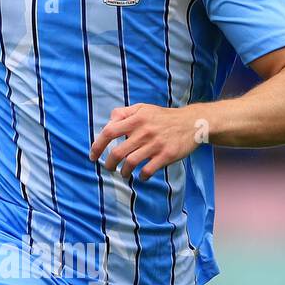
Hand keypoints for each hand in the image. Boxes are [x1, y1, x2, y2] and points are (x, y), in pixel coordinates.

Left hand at [89, 103, 210, 180]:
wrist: (192, 123)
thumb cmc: (163, 117)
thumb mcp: (143, 108)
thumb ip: (124, 113)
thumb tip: (108, 122)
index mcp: (136, 119)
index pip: (109, 132)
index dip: (97, 145)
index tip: (93, 156)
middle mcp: (144, 131)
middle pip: (117, 153)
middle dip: (109, 164)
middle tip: (110, 167)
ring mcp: (155, 144)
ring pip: (131, 163)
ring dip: (124, 172)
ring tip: (125, 173)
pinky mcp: (166, 155)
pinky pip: (148, 171)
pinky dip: (142, 176)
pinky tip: (142, 176)